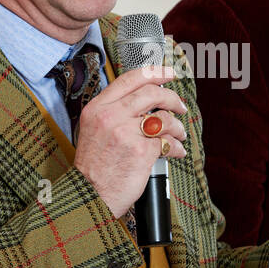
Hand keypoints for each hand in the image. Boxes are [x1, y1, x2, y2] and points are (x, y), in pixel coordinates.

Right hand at [74, 65, 188, 218]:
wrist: (89, 194)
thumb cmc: (94, 166)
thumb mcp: (93, 130)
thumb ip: (114, 112)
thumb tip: (144, 99)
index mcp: (97, 108)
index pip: (129, 79)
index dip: (154, 73)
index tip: (168, 74)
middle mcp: (111, 117)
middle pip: (151, 93)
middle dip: (172, 98)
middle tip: (179, 105)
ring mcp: (126, 133)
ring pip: (163, 118)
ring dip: (177, 126)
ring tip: (179, 133)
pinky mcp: (141, 151)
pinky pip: (167, 141)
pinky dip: (176, 146)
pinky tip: (176, 150)